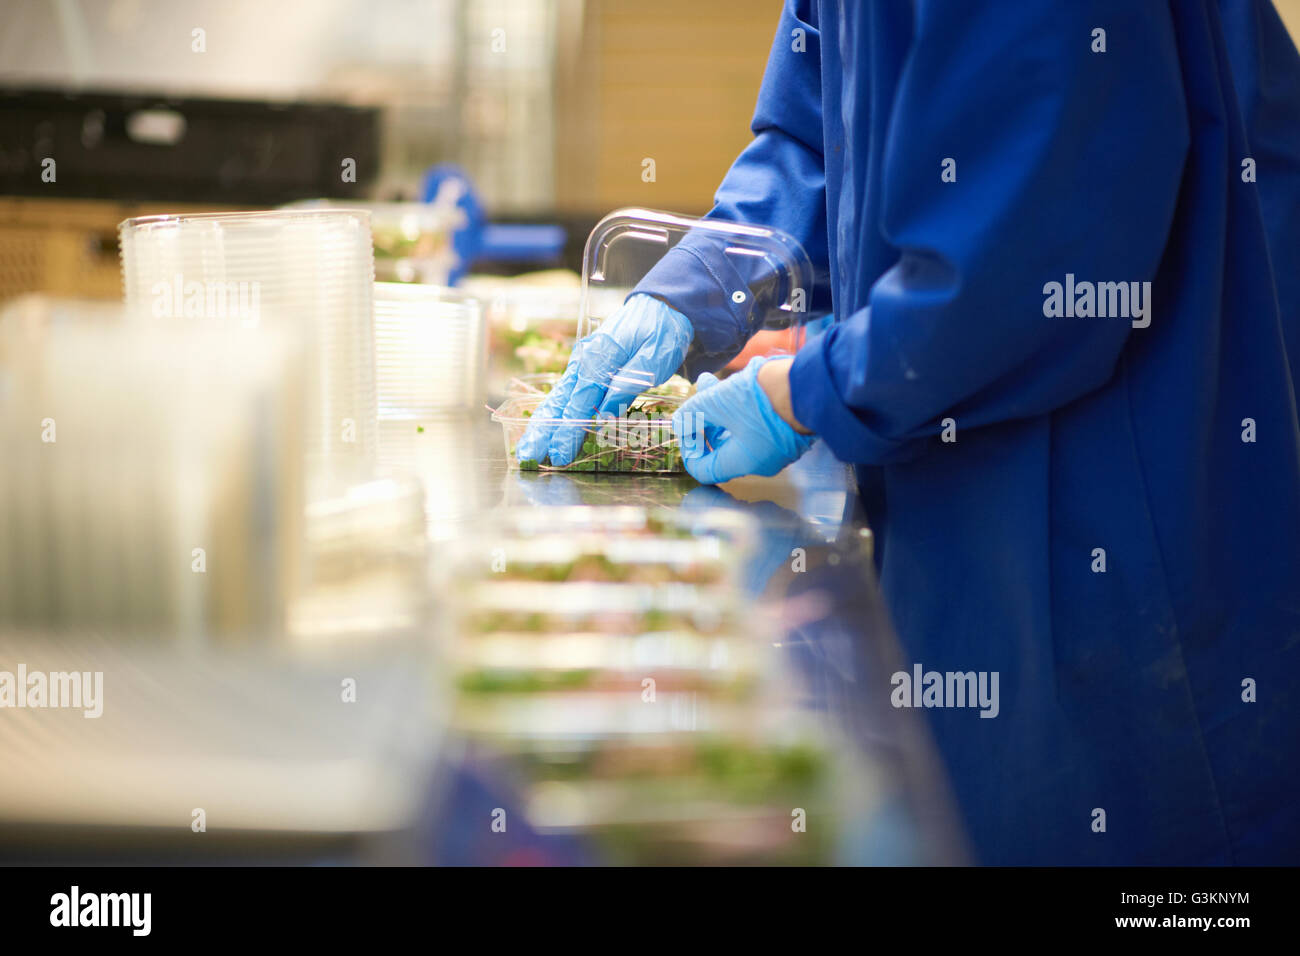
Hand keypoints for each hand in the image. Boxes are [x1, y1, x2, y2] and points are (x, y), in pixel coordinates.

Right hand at [515, 294, 692, 466]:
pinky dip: (555, 412)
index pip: (580, 401)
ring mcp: (583, 363)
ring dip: (543, 424)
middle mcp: (584, 360)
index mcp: (600, 358)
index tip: (560, 454)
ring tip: (529, 448)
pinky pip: (567, 393)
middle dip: (544, 431)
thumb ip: (627, 385)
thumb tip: (603, 413)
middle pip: (560, 401)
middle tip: (529, 457)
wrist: (661, 306)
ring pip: (559, 398)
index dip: (568, 430)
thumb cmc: (662, 332)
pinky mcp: (586, 367)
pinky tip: (545, 427)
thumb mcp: (654, 359)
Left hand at [672, 355, 814, 484]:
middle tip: (697, 395)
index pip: (704, 469)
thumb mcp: (717, 403)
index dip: (689, 449)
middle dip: (705, 420)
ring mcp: (779, 447)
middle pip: (721, 447)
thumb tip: (680, 422)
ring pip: (739, 431)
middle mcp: (762, 461)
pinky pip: (758, 425)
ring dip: (720, 409)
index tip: (686, 426)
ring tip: (710, 381)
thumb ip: (693, 414)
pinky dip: (741, 409)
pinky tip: (735, 384)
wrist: (809, 385)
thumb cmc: (761, 400)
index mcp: (742, 463)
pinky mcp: (790, 430)